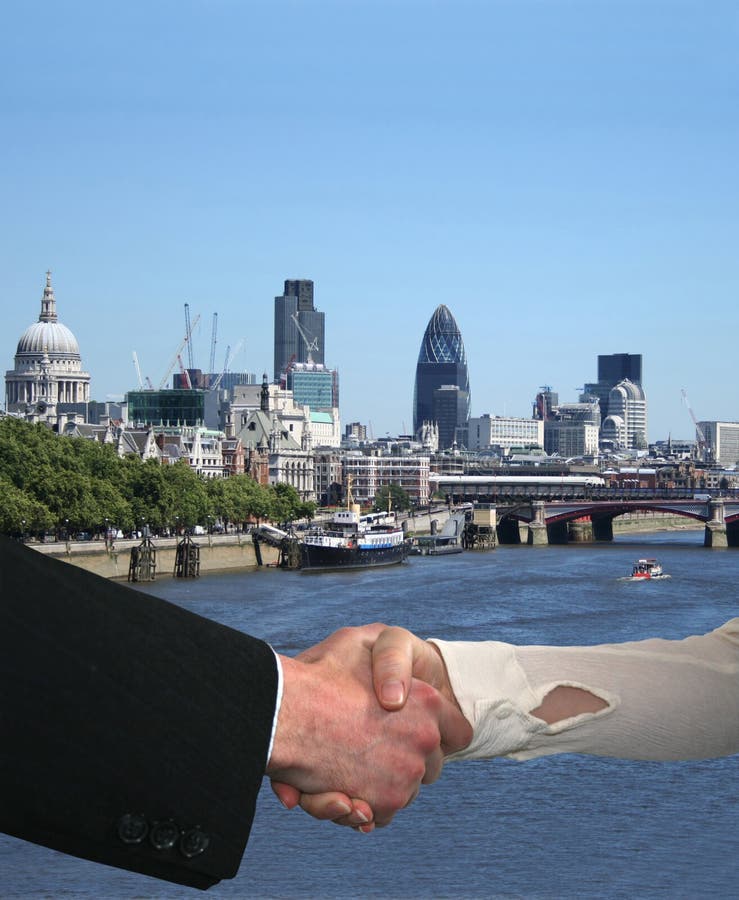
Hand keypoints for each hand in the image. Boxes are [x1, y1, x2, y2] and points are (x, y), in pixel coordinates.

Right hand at [267, 624, 470, 827]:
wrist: (278, 709)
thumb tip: (397, 699)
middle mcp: (424, 739)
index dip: (439, 730)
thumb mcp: (360, 643)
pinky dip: (360, 808)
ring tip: (347, 769)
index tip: (413, 732)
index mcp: (427, 702)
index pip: (458, 730)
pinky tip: (340, 791)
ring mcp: (406, 775)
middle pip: (432, 766)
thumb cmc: (319, 672)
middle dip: (407, 761)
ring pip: (405, 792)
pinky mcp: (383, 804)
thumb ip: (389, 664)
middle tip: (371, 748)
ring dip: (380, 787)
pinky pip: (380, 815)